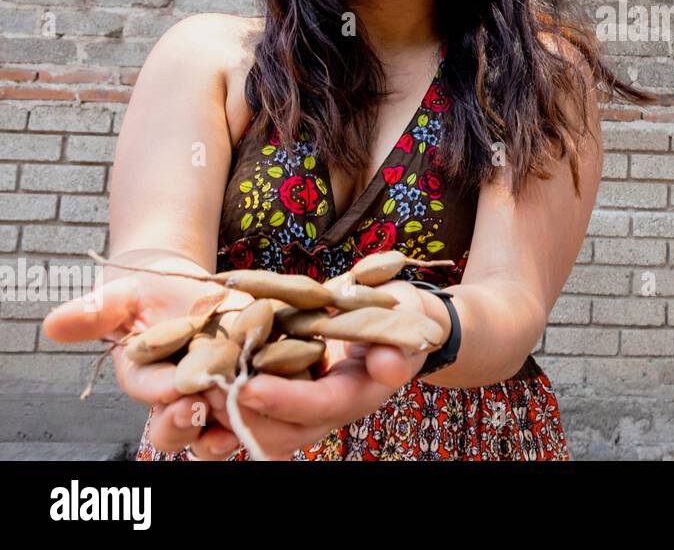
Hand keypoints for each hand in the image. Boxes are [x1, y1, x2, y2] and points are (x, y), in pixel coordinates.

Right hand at [41, 253, 249, 457]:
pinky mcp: (254, 385)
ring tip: (240, 407)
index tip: (175, 387)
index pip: (151, 393)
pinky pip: (260, 410)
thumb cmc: (151, 293)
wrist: (193, 288)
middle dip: (188, 421)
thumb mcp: (125, 295)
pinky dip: (268, 407)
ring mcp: (217, 397)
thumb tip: (52, 324)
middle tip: (202, 406)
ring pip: (218, 430)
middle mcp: (181, 399)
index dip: (161, 393)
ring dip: (229, 421)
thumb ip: (96, 312)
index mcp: (147, 380)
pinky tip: (278, 397)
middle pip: (180, 427)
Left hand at [195, 280, 446, 460]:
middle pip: (277, 432)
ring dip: (221, 412)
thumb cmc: (401, 312)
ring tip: (192, 380)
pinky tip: (192, 378)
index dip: (285, 400)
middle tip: (203, 383)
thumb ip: (400, 339)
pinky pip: (244, 414)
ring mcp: (299, 409)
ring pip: (255, 430)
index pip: (319, 407)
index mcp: (357, 393)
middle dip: (239, 411)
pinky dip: (217, 404)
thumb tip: (388, 365)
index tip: (249, 386)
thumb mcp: (410, 315)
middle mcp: (325, 412)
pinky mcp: (280, 397)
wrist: (395, 318)